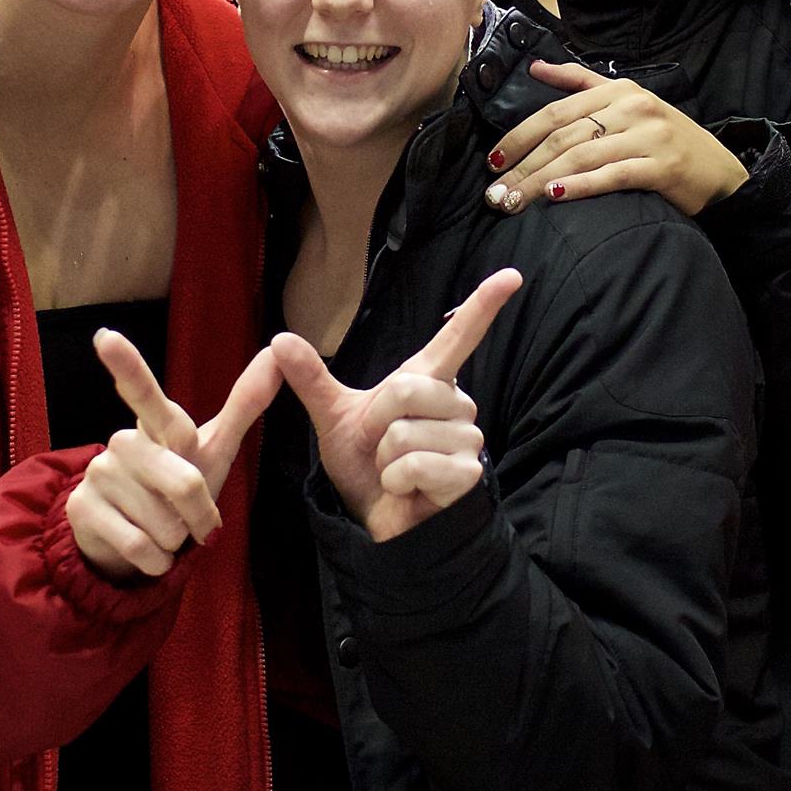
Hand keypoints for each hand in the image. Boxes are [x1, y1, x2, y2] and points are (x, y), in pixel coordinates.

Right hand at [66, 334, 280, 581]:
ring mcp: (99, 474)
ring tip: (162, 530)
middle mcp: (122, 442)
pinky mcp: (82, 510)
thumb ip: (244, 404)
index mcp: (156, 426)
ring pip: (163, 524)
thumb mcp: (212, 448)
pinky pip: (140, 547)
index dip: (127, 367)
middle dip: (200, 514)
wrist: (129, 539)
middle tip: (194, 521)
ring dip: (176, 540)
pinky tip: (148, 551)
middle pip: (185, 484)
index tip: (107, 337)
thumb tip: (277, 351)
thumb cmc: (176, 486)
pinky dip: (157, 561)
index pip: (145, 395)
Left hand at [271, 269, 521, 542]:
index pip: (457, 337)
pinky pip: (416, 464)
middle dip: (377, 424)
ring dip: (385, 458)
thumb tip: (279, 339)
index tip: (511, 275)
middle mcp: (455, 403)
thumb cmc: (364, 464)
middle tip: (381, 447)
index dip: (483, 305)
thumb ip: (311, 379)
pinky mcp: (467, 473)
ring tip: (395, 470)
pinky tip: (406, 489)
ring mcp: (467, 439)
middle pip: (406, 389)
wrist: (375, 515)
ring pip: (407, 432)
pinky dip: (396, 480)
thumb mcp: (333, 417)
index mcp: (427, 381)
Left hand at [484, 60, 747, 216]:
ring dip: (541, 181)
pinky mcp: (662, 167)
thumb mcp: (627, 101)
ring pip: (581, 157)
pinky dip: (580, 186)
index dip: (519, 137)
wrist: (719, 170)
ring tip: (514, 202)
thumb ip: (580, 83)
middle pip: (563, 137)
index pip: (555, 112)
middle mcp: (632, 108)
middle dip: (523, 167)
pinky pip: (612, 175)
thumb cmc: (664, 139)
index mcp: (617, 91)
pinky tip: (555, 197)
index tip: (493, 162)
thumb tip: (536, 68)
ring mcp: (648, 136)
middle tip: (496, 194)